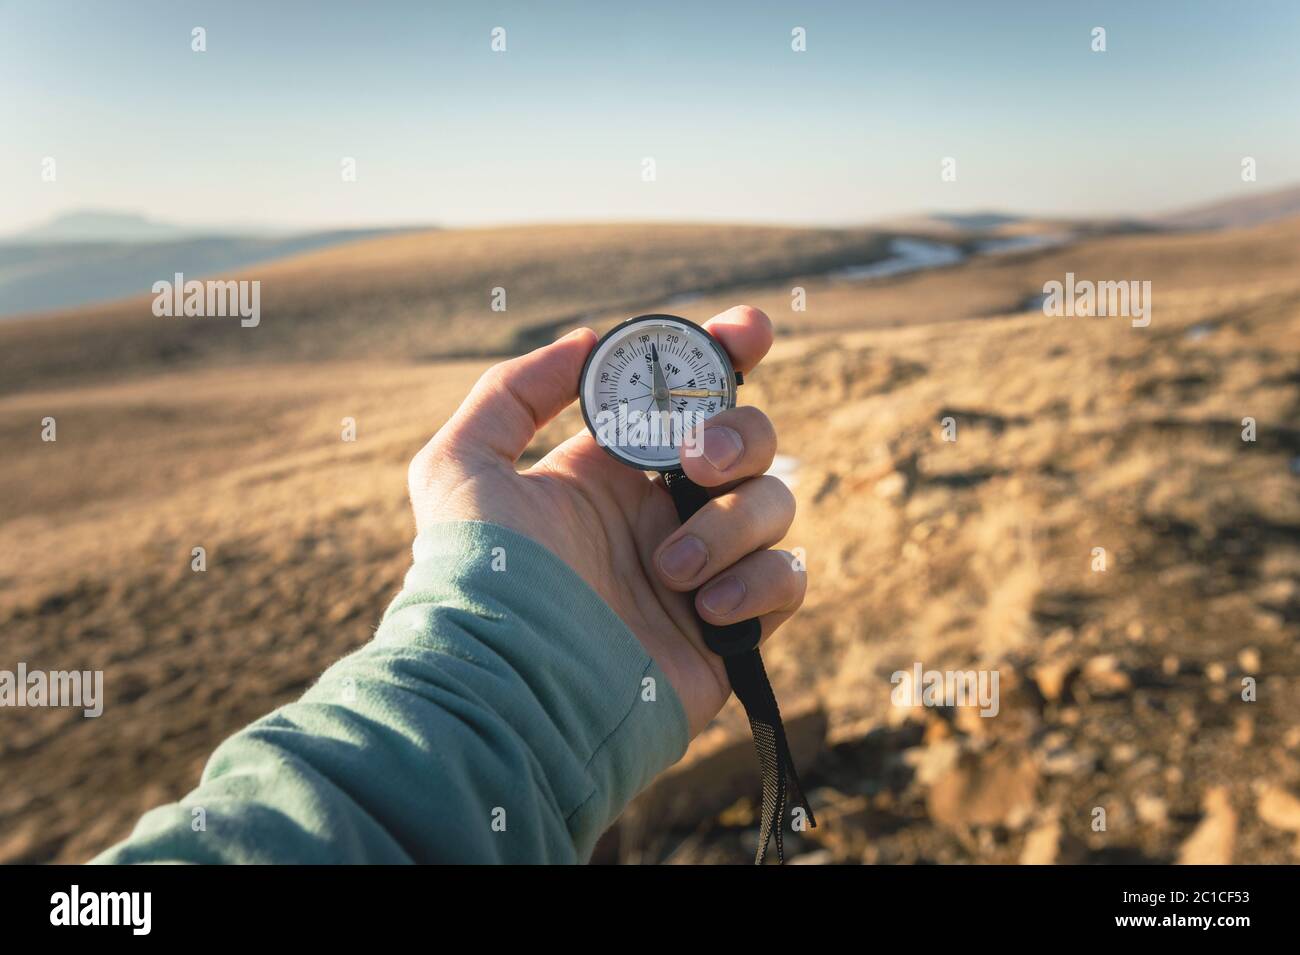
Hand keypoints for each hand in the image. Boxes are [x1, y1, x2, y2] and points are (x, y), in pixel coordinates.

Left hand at [407, 306, 803, 737]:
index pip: (686, 398)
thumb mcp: (461, 467)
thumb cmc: (478, 577)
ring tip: (668, 568)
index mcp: (612, 471)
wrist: (512, 689)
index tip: (747, 331)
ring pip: (774, 504)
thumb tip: (587, 343)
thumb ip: (513, 391)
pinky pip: (789, 580)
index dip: (726, 355)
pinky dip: (761, 582)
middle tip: (695, 462)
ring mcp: (702, 570)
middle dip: (738, 435)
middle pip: (750, 440)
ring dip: (729, 523)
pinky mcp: (732, 631)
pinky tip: (705, 607)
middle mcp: (662, 512)